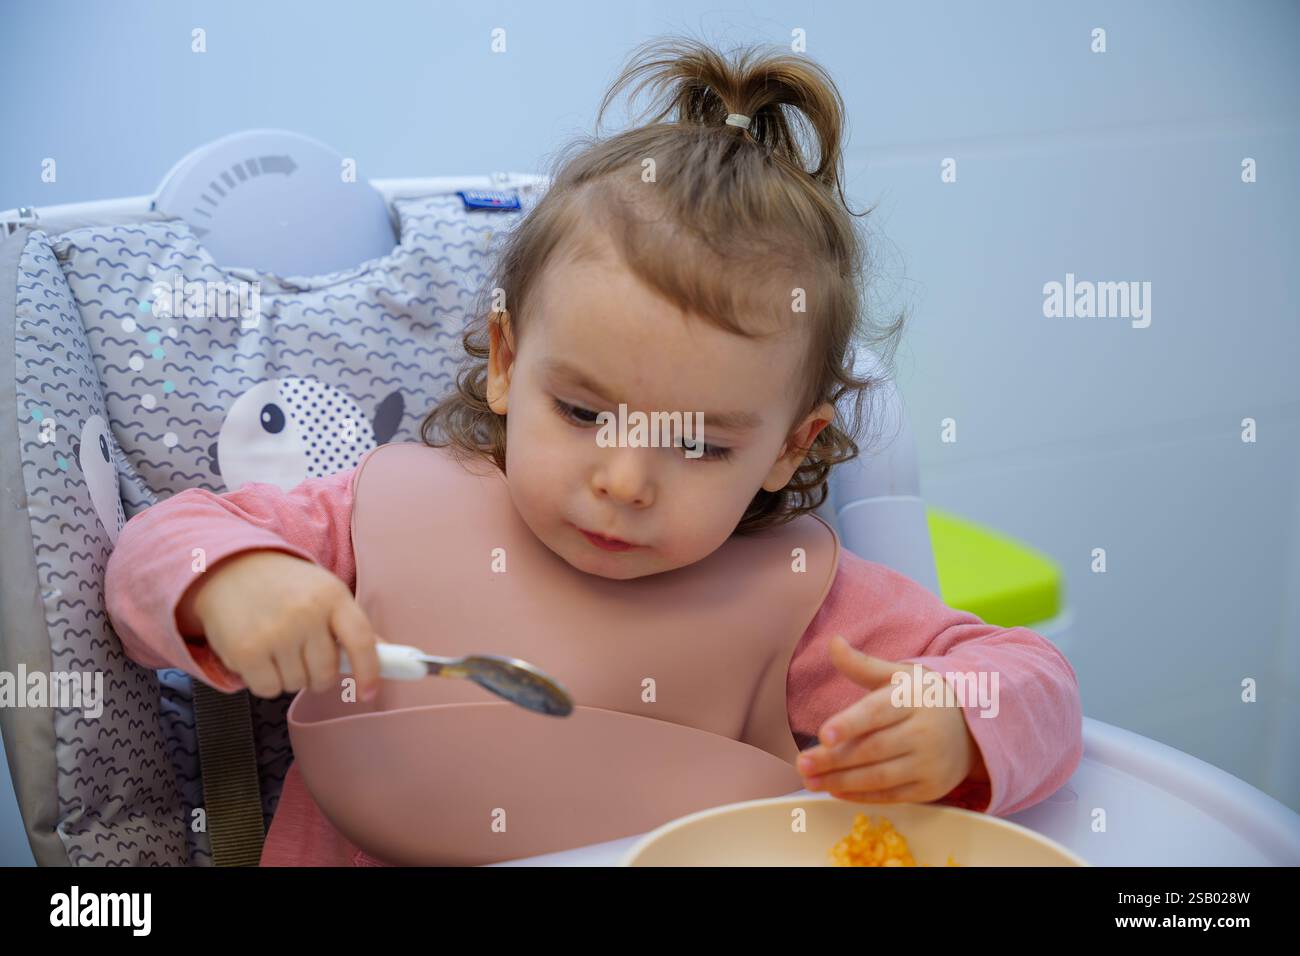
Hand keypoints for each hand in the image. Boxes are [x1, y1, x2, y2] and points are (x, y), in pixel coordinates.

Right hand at [179, 549, 382, 700]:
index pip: (362, 641)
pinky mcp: (246, 651)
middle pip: (326, 673)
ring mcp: (275, 633)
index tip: (369, 693)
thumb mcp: (325, 592)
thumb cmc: (284, 585)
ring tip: (277, 646)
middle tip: (303, 654)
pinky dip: (265, 681)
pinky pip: (269, 689)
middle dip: (318, 674)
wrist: (228, 567)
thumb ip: (352, 625)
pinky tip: (259, 655)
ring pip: (297, 684)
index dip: (370, 672)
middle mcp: (306, 613)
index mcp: (332, 596)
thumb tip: (387, 656)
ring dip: (289, 675)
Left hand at [795, 634, 983, 803]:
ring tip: (811, 780)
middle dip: (833, 759)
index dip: (849, 723)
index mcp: (913, 699)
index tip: (822, 734)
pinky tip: (835, 791)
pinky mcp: (931, 788)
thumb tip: (833, 642)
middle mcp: (924, 732)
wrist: (973, 727)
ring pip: (879, 776)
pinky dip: (861, 796)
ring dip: (841, 781)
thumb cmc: (924, 697)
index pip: (877, 712)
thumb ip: (862, 664)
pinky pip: (891, 795)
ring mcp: (930, 763)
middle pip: (873, 748)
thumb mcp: (898, 675)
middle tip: (802, 764)